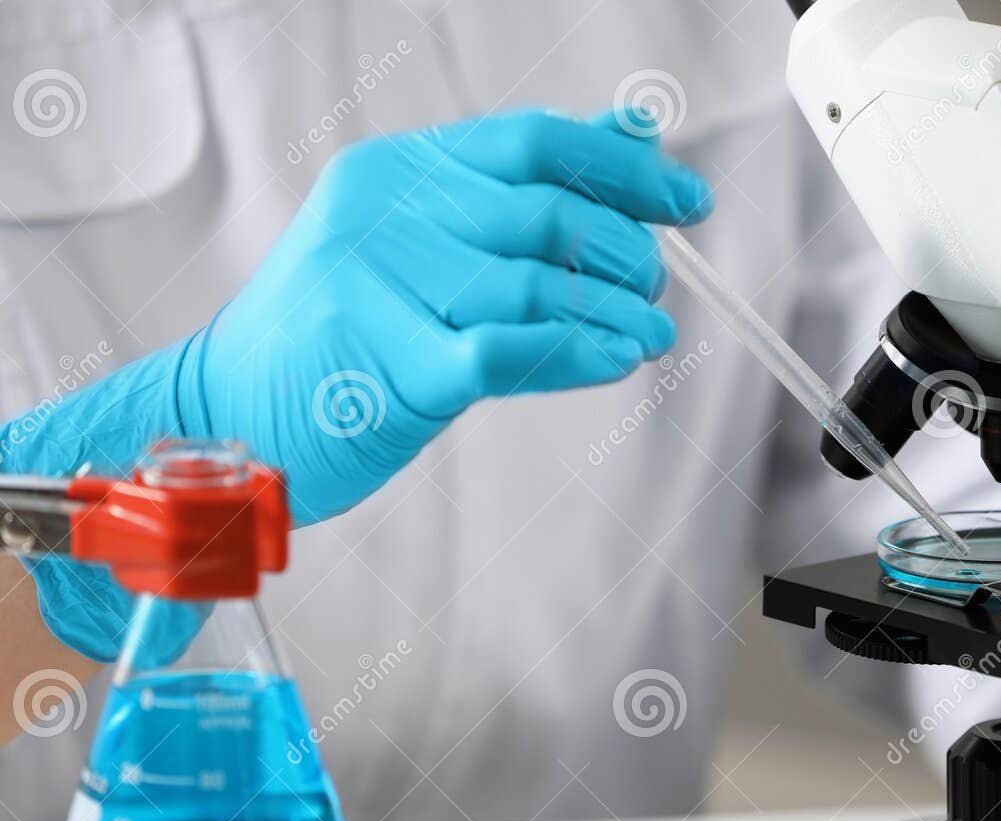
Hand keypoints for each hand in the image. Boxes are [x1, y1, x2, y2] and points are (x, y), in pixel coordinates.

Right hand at [0, 108, 712, 658]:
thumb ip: (513, 195)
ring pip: (536, 286)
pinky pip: (509, 353)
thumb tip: (632, 141)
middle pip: (545, 214)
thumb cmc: (342, 334)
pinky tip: (617, 361)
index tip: (687, 202)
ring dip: (614, 314)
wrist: (231, 417)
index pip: (532, 142)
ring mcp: (380, 288)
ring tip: (650, 334)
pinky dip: (578, 355)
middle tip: (653, 287)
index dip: (624, 171)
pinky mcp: (389, 367)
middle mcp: (383, 214)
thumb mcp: (415, 243)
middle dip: (624, 252)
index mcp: (395, 170)